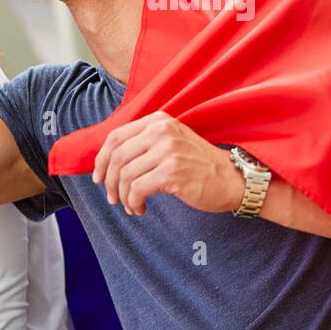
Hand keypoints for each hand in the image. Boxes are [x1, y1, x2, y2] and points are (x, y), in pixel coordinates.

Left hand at [92, 111, 244, 216]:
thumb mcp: (171, 143)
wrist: (232, 179)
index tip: (98, 177)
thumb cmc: (199, 165)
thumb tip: (108, 162)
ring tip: (130, 205)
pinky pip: (137, 189)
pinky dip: (133, 202)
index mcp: (158, 121)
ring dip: (122, 196)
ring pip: (125, 175)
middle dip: (109, 182)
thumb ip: (144, 144)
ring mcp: (167, 150)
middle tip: (113, 198)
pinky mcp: (172, 171)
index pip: (116, 136)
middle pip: (117, 156)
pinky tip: (141, 208)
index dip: (101, 159)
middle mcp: (161, 130)